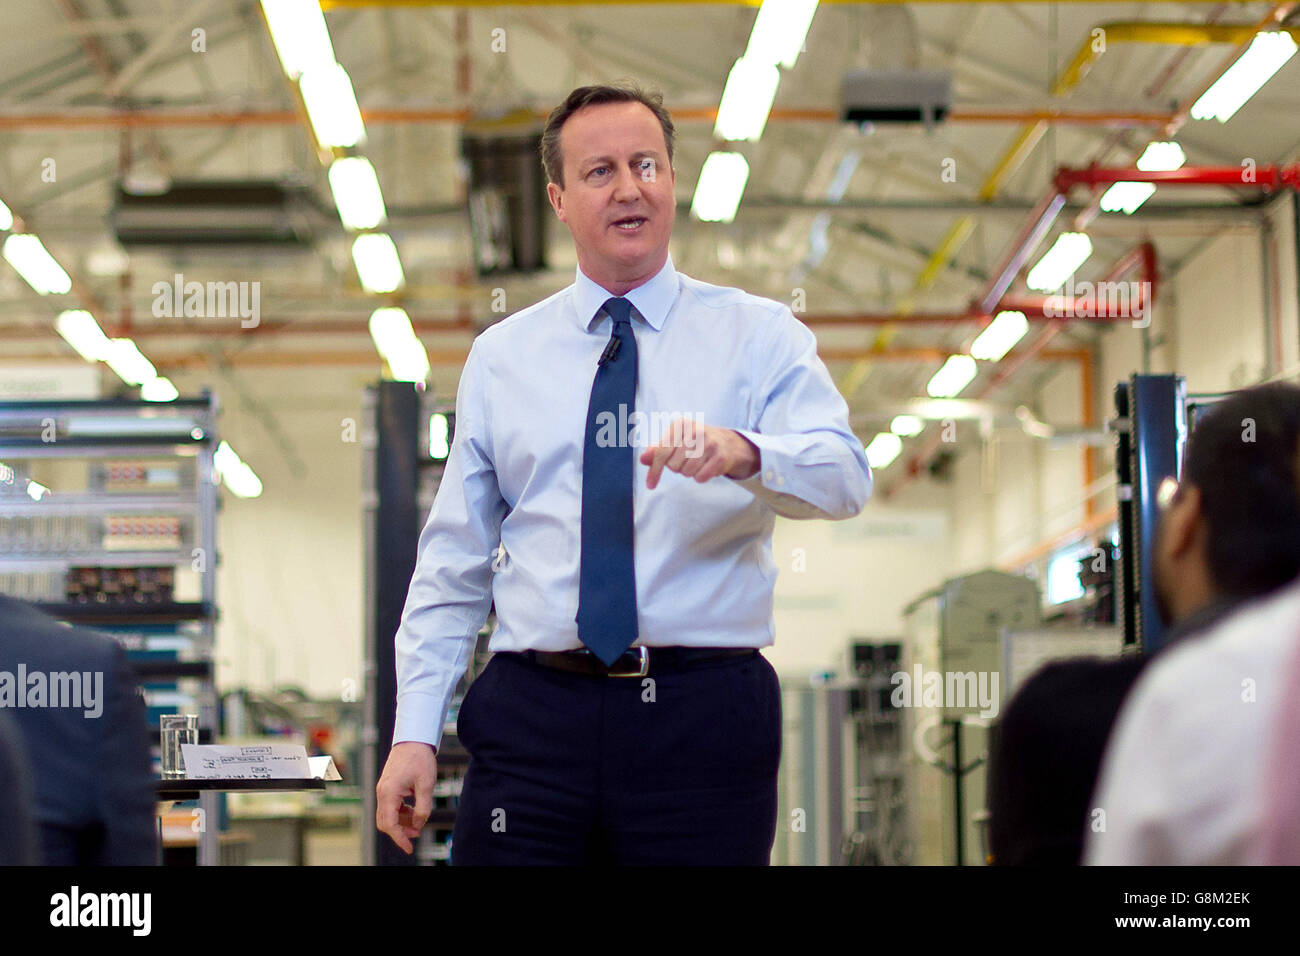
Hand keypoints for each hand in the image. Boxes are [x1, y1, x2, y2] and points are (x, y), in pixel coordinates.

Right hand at [376, 741, 437, 853]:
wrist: (413, 739)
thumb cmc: (419, 757)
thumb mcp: (426, 784)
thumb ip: (423, 807)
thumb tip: (419, 823)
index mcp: (389, 792)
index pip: (389, 824)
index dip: (399, 838)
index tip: (409, 848)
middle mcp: (382, 792)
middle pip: (385, 822)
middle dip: (400, 831)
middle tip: (417, 833)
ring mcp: (384, 789)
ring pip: (388, 815)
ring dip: (402, 821)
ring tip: (418, 821)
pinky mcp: (388, 786)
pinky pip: (391, 806)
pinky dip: (401, 812)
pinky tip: (414, 811)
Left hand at [640, 419, 759, 488]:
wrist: (727, 443)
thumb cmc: (694, 443)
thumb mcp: (675, 441)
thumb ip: (657, 450)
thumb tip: (643, 459)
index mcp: (681, 424)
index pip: (661, 452)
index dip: (654, 471)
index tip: (650, 485)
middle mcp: (696, 430)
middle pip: (673, 465)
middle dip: (677, 468)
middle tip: (687, 461)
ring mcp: (710, 442)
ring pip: (686, 472)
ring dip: (689, 472)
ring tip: (697, 462)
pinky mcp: (721, 456)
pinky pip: (700, 477)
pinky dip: (700, 477)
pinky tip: (706, 467)